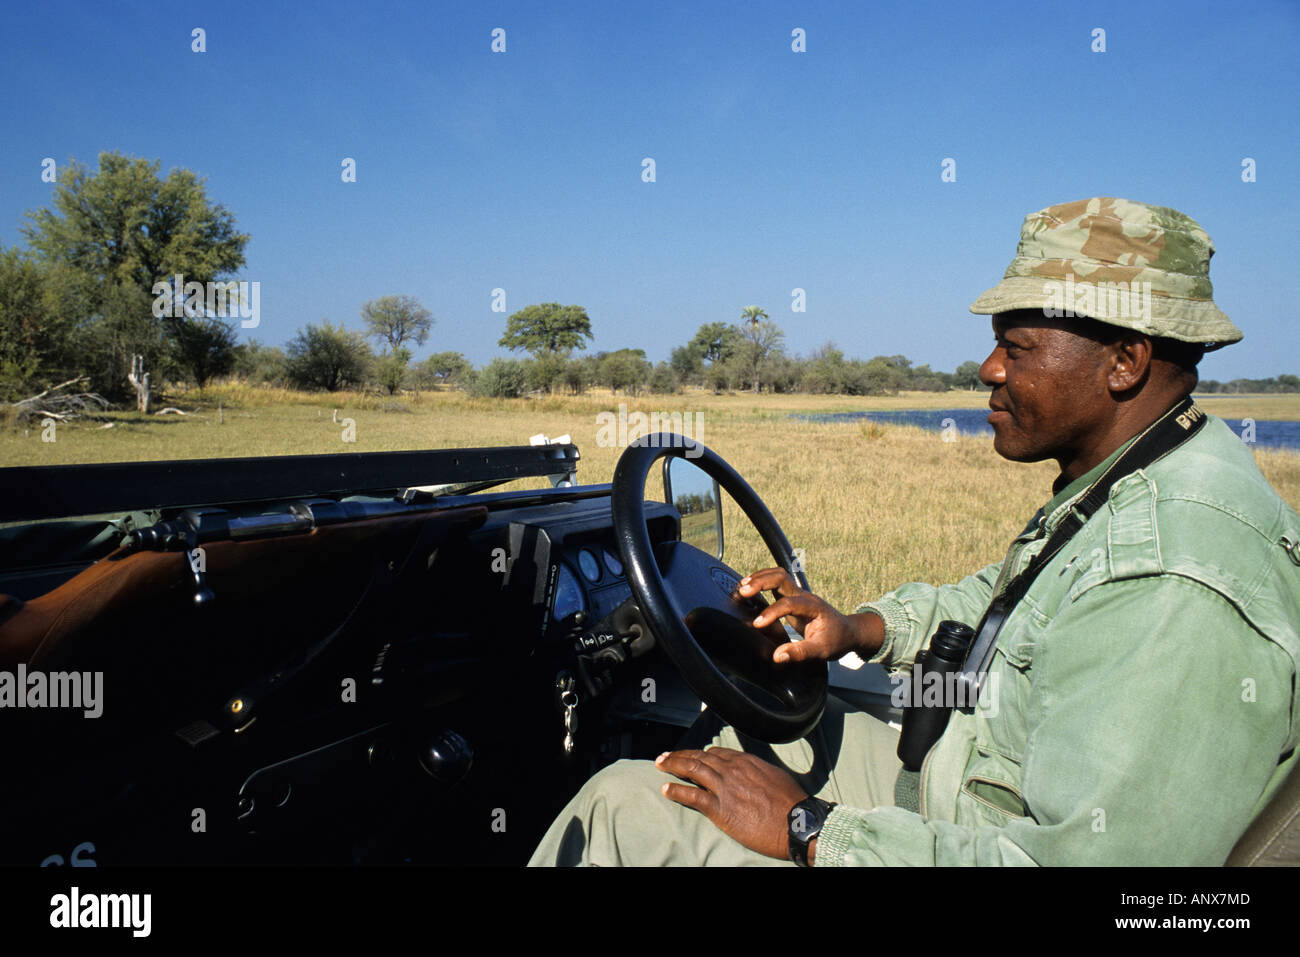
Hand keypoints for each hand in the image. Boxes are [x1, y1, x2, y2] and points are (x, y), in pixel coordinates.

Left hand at [656, 747, 808, 860]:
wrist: (796, 822)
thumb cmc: (792, 803)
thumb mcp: (775, 776)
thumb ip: (758, 772)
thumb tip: (753, 774)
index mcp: (746, 762)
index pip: (717, 753)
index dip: (701, 753)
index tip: (692, 755)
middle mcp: (732, 770)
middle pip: (700, 757)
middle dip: (681, 755)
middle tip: (666, 756)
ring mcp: (725, 788)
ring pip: (692, 770)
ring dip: (673, 765)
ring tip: (661, 765)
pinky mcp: (721, 808)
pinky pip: (693, 795)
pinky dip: (677, 791)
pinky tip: (666, 789)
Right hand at [738, 567, 884, 664]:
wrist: (848, 632)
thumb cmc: (836, 641)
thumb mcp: (822, 651)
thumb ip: (800, 653)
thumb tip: (777, 656)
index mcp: (813, 607)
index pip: (788, 603)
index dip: (771, 612)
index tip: (757, 624)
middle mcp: (804, 596)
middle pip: (781, 577)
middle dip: (761, 582)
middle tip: (743, 591)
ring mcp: (798, 594)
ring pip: (777, 575)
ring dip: (759, 578)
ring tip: (742, 587)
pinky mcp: (793, 598)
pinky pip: (775, 583)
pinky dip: (761, 582)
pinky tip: (749, 589)